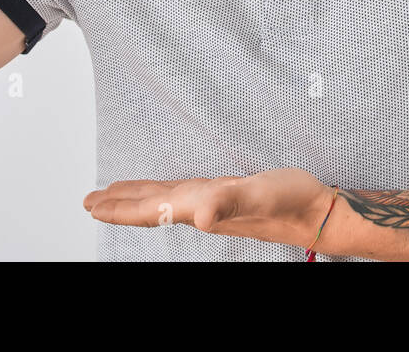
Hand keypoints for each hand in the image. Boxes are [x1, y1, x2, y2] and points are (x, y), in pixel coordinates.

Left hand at [83, 168, 335, 249]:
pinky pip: (185, 194)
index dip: (120, 208)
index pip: (150, 209)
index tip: (92, 205)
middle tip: (90, 202)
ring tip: (116, 196)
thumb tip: (201, 215)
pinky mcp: (227, 194)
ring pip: (165, 202)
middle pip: (151, 208)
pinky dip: (165, 192)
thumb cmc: (292, 200)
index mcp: (202, 205)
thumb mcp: (260, 194)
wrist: (318, 211)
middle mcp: (203, 206)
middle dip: (119, 206)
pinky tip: (169, 191)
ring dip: (138, 200)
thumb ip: (229, 203)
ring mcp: (214, 202)